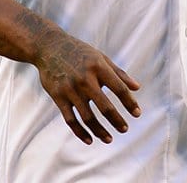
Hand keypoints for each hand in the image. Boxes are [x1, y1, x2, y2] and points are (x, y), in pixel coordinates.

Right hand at [32, 29, 141, 144]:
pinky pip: (70, 120)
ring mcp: (70, 89)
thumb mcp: (101, 58)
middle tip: (124, 129)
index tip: (137, 114)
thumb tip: (137, 88)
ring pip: (87, 117)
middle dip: (116, 120)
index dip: (130, 103)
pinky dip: (80, 132)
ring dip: (100, 131)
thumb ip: (119, 74)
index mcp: (98, 67)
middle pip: (105, 106)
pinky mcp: (58, 96)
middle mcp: (85, 79)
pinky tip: (90, 140)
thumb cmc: (80, 52)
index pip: (119, 88)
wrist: (49, 47)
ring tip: (109, 139)